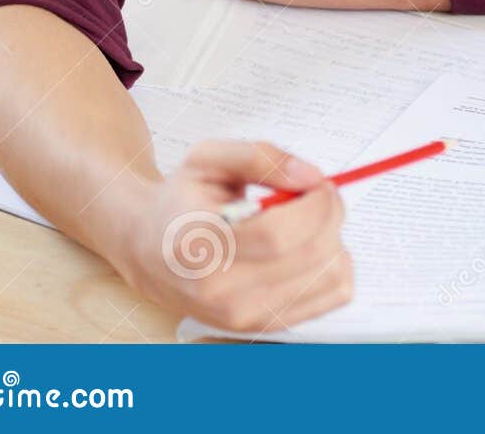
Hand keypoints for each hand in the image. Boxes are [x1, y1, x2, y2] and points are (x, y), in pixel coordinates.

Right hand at [112, 140, 352, 332]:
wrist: (149, 249)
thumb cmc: (182, 201)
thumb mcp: (209, 158)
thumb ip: (262, 158)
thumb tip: (310, 178)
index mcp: (201, 243)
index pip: (279, 234)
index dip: (315, 204)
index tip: (320, 184)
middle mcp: (220, 290)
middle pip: (310, 254)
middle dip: (331, 214)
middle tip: (320, 196)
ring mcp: (243, 315)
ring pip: (328, 276)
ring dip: (334, 239)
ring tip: (307, 223)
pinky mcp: (263, 325)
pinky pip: (330, 297)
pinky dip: (335, 266)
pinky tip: (309, 248)